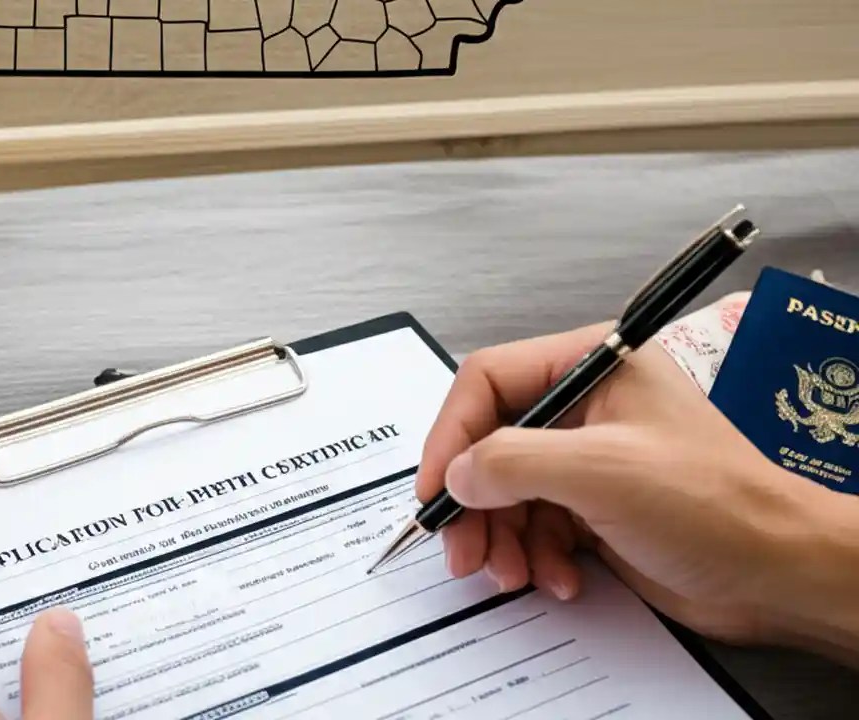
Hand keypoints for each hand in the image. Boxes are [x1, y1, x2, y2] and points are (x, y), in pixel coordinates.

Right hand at [415, 321, 858, 657]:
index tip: (436, 487)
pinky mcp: (595, 506)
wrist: (779, 575)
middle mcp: (586, 404)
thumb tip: (456, 475)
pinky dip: (535, 556)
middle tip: (463, 552)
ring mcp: (589, 457)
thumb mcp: (602, 470)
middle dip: (474, 502)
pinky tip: (559, 579)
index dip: (452, 433)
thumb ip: (514, 460)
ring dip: (501, 537)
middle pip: (491, 442)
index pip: (490, 380)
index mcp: (593, 364)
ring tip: (511, 574)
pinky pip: (535, 525)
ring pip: (507, 490)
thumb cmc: (714, 504)